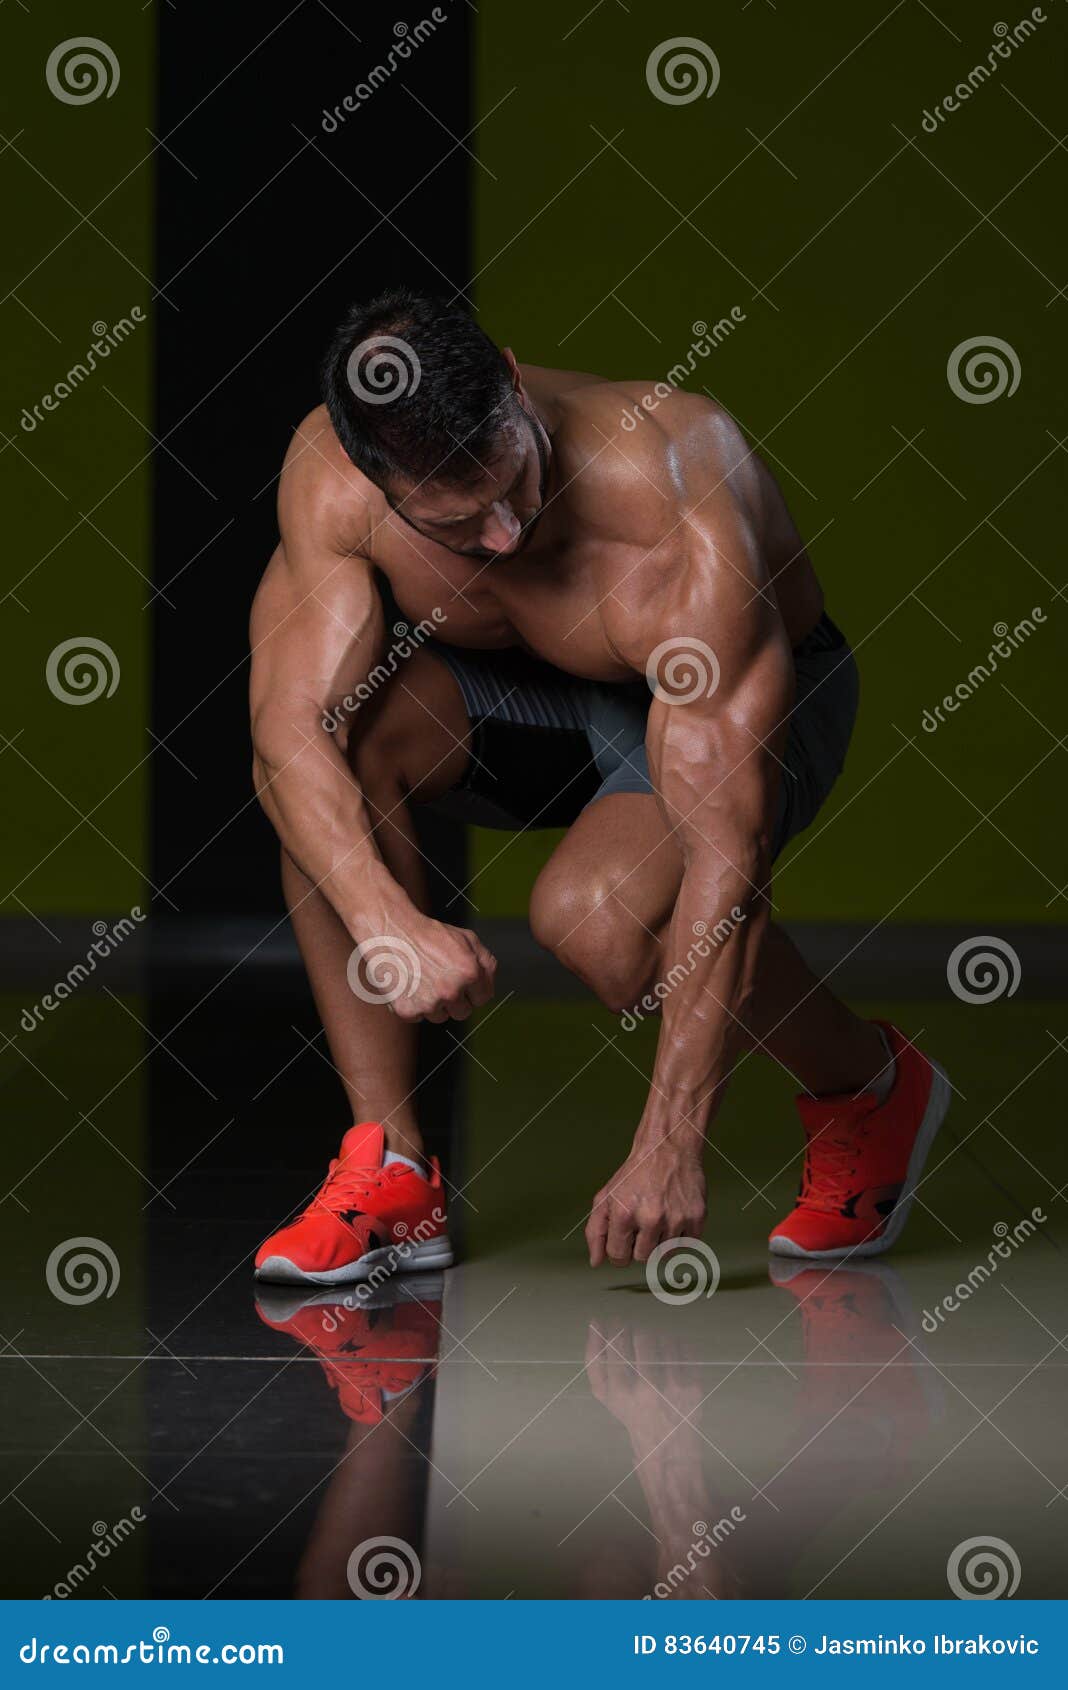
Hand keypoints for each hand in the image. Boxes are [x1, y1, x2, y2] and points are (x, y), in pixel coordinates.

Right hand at [351, 912, 496, 1023]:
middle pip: (462, 1012)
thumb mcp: (466, 938)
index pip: (482, 999)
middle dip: (456, 999)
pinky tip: (409, 984)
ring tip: (422, 979)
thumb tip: (489, 986)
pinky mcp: (408, 1011)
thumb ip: (486, 963)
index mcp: (470, 973)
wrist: (390, 931)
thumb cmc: (429, 934)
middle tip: (440, 979)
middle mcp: (451, 991)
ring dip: (434, 1003)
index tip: (461, 981)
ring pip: (439, 1016)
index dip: (473, 990)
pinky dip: (414, 1004)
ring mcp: (429, 1003)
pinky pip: (418, 1017)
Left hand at [586, 1146, 705, 1267]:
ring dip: (661, 1241)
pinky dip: (681, 1235)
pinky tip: (675, 1214)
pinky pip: (687, 1245)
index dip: (619, 1250)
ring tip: (659, 1216)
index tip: (625, 1237)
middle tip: (643, 1221)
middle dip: (640, 1244)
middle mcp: (650, 1218)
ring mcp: (676, 1219)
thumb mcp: (605, 1198)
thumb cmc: (635, 1174)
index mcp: (624, 1213)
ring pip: (665, 1255)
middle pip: (642, 1258)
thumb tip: (596, 1262)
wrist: (667, 1148)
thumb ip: (595, 1232)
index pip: (618, 1257)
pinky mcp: (697, 1217)